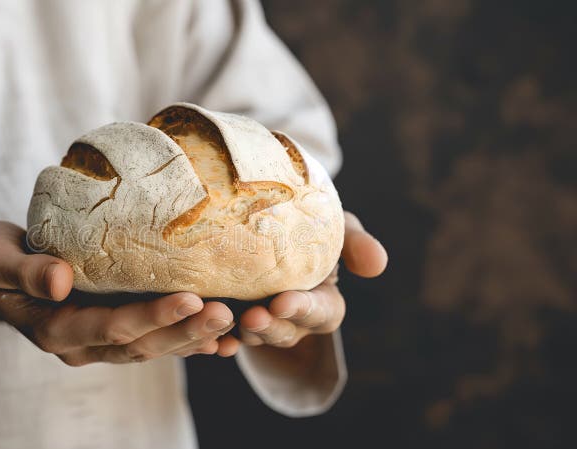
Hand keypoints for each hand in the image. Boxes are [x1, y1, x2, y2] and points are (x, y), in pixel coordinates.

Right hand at [0, 221, 235, 365]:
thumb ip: (26, 270)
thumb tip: (61, 281)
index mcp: (55, 329)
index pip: (111, 327)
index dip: (152, 317)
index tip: (191, 299)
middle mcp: (81, 345)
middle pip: (142, 345)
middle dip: (186, 331)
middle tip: (227, 313)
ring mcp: (98, 343)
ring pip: (153, 347)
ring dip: (194, 337)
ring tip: (235, 321)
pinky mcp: (112, 332)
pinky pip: (154, 342)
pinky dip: (188, 341)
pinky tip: (223, 339)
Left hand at [215, 211, 387, 354]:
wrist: (263, 213)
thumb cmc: (308, 221)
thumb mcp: (335, 226)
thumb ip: (354, 242)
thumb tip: (377, 265)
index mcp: (322, 301)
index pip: (320, 313)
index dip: (303, 310)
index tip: (284, 302)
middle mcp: (292, 319)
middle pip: (285, 333)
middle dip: (269, 327)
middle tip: (252, 317)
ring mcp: (261, 321)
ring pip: (252, 337)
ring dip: (240, 332)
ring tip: (223, 318)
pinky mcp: (230, 318)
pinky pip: (222, 336)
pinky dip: (214, 340)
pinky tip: (205, 338)